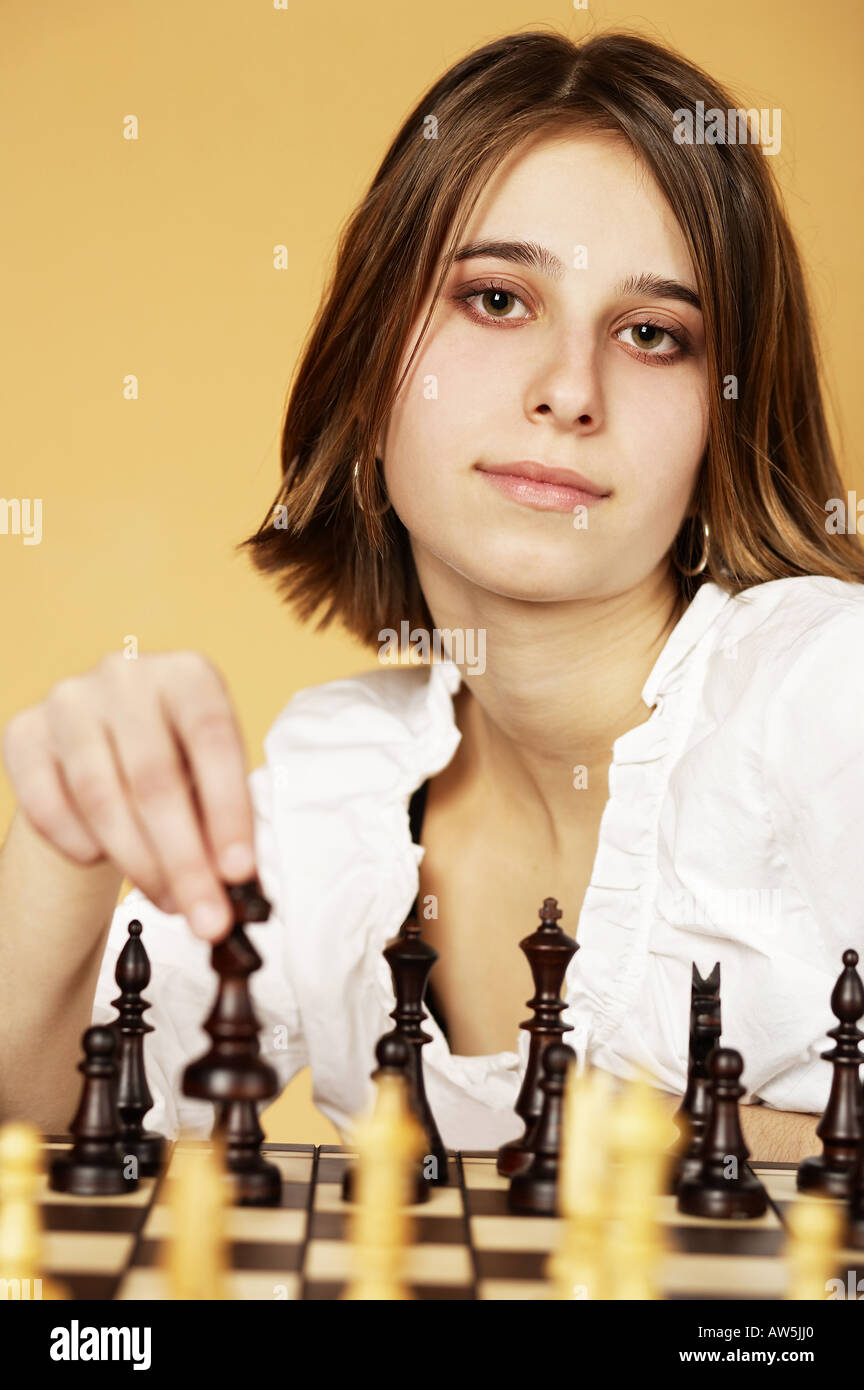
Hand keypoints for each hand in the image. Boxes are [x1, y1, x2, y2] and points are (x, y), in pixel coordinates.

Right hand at [2, 651, 255, 939]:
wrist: (109, 746)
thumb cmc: (177, 761)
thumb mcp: (210, 773)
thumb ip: (223, 819)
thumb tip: (235, 884)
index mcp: (188, 673)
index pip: (214, 740)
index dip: (229, 810)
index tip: (239, 873)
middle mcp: (125, 674)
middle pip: (155, 778)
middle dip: (185, 861)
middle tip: (207, 919)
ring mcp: (69, 701)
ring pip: (102, 798)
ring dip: (139, 865)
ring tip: (170, 903)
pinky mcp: (23, 733)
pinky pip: (48, 806)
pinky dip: (79, 845)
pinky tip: (102, 863)